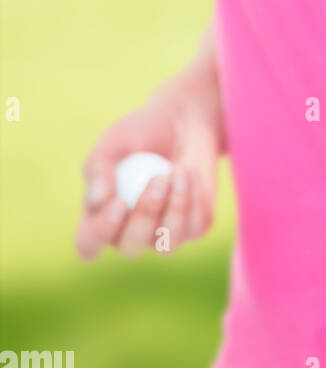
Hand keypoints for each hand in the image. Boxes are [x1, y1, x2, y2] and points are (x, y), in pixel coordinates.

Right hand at [75, 74, 220, 260]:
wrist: (183, 120)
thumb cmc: (139, 133)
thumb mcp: (113, 143)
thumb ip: (99, 169)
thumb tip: (97, 201)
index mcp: (99, 217)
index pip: (89, 244)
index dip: (102, 231)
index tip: (119, 203)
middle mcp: (128, 234)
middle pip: (131, 246)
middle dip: (146, 214)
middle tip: (158, 180)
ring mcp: (162, 235)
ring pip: (166, 244)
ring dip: (174, 208)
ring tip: (178, 172)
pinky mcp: (193, 227)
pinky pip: (194, 227)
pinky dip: (193, 198)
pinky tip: (190, 172)